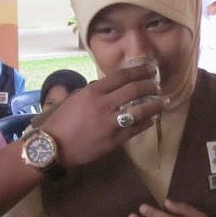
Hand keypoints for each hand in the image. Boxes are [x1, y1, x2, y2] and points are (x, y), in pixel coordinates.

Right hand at [37, 63, 163, 167]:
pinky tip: (153, 119)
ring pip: (141, 110)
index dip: (140, 71)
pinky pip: (136, 129)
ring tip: (163, 101)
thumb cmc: (60, 122)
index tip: (150, 70)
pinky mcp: (114, 140)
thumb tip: (110, 88)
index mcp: (93, 91)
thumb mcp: (74, 99)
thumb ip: (94, 92)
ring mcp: (110, 123)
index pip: (123, 76)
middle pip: (135, 90)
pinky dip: (147, 122)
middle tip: (158, 85)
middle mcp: (104, 104)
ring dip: (155, 104)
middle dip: (151, 86)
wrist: (52, 147)